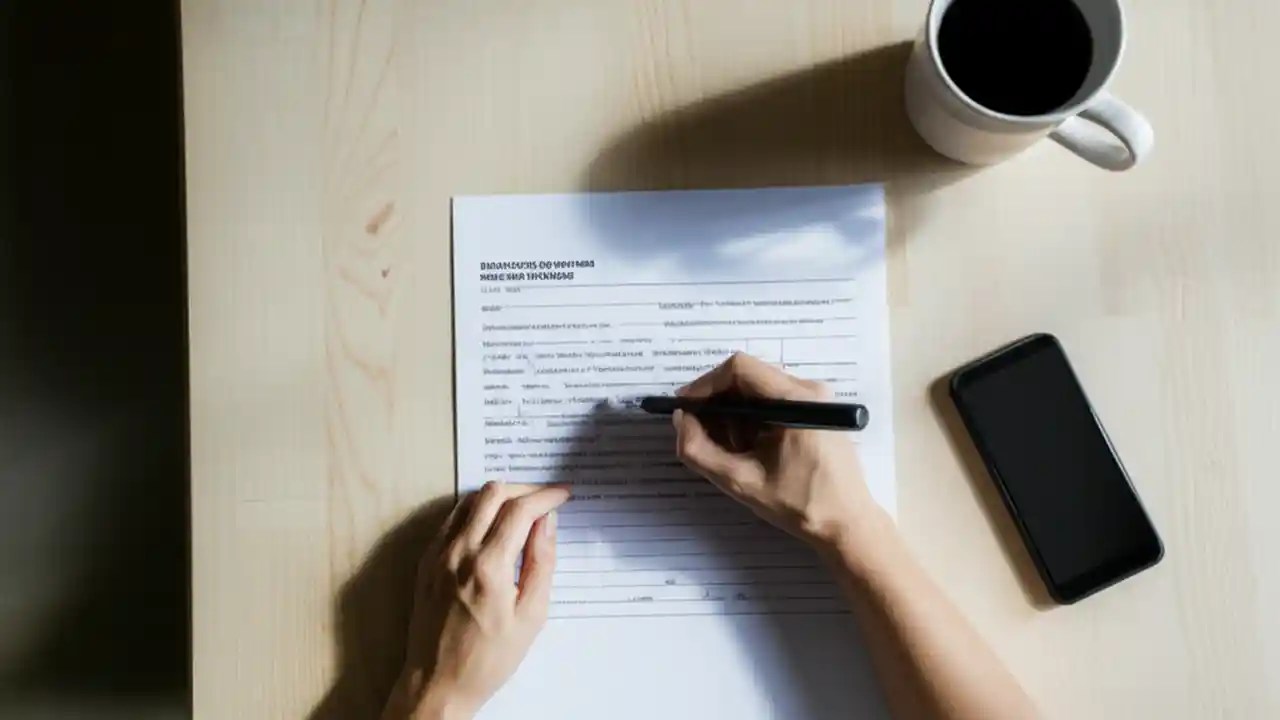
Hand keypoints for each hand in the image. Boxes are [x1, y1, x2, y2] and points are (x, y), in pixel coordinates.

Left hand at [384, 482, 569, 719]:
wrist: (437, 682)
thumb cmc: (489, 658)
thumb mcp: (531, 616)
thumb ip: (541, 563)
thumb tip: (547, 523)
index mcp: (489, 567)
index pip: (520, 510)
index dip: (546, 496)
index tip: (563, 494)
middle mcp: (459, 552)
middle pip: (493, 493)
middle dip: (524, 489)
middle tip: (545, 500)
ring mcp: (438, 554)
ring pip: (470, 500)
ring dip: (499, 496)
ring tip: (521, 509)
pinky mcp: (426, 561)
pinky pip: (452, 520)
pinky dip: (476, 511)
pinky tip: (492, 526)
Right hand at [672, 353, 882, 558]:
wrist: (847, 524)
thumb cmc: (799, 505)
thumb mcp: (741, 482)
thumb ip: (700, 451)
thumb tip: (680, 420)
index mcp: (796, 400)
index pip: (740, 368)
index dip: (706, 384)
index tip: (686, 409)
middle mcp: (809, 389)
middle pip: (748, 377)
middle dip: (720, 404)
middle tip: (706, 437)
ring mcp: (816, 398)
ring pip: (758, 390)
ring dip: (736, 415)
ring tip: (735, 452)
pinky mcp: (816, 411)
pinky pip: (773, 402)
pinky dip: (753, 420)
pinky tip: (753, 451)